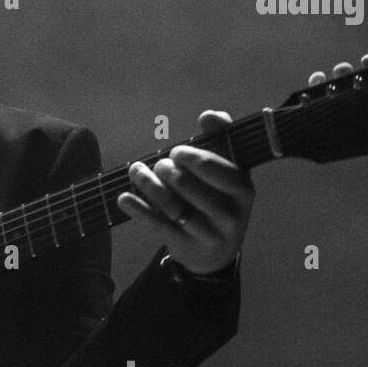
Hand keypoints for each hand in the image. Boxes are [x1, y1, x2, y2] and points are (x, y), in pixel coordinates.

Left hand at [117, 111, 254, 274]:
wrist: (215, 251)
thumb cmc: (218, 198)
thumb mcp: (226, 170)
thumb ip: (220, 138)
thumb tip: (210, 115)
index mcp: (243, 189)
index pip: (215, 168)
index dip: (191, 157)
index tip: (176, 153)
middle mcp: (231, 214)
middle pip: (188, 187)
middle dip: (166, 170)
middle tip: (158, 165)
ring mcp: (209, 234)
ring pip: (172, 206)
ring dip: (148, 185)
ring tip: (137, 173)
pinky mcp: (187, 247)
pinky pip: (158, 225)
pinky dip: (138, 209)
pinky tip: (124, 198)